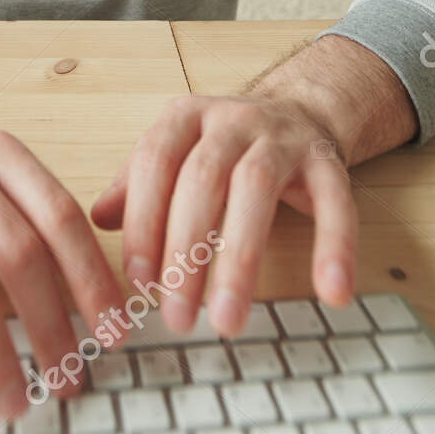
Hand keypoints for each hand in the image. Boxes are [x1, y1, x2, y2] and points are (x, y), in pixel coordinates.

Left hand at [90, 94, 356, 338]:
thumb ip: (137, 184)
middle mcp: (232, 120)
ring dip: (239, 260)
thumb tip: (99, 219)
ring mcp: (282, 138)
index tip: (139, 282)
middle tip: (176, 317)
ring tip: (227, 322)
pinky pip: (335, 201)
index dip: (144, 222)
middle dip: (185, 252)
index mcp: (186, 117)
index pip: (155, 163)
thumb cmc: (222, 147)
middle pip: (202, 181)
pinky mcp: (327, 160)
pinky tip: (331, 292)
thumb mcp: (176, 154)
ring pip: (257, 190)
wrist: (298, 112)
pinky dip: (334, 246)